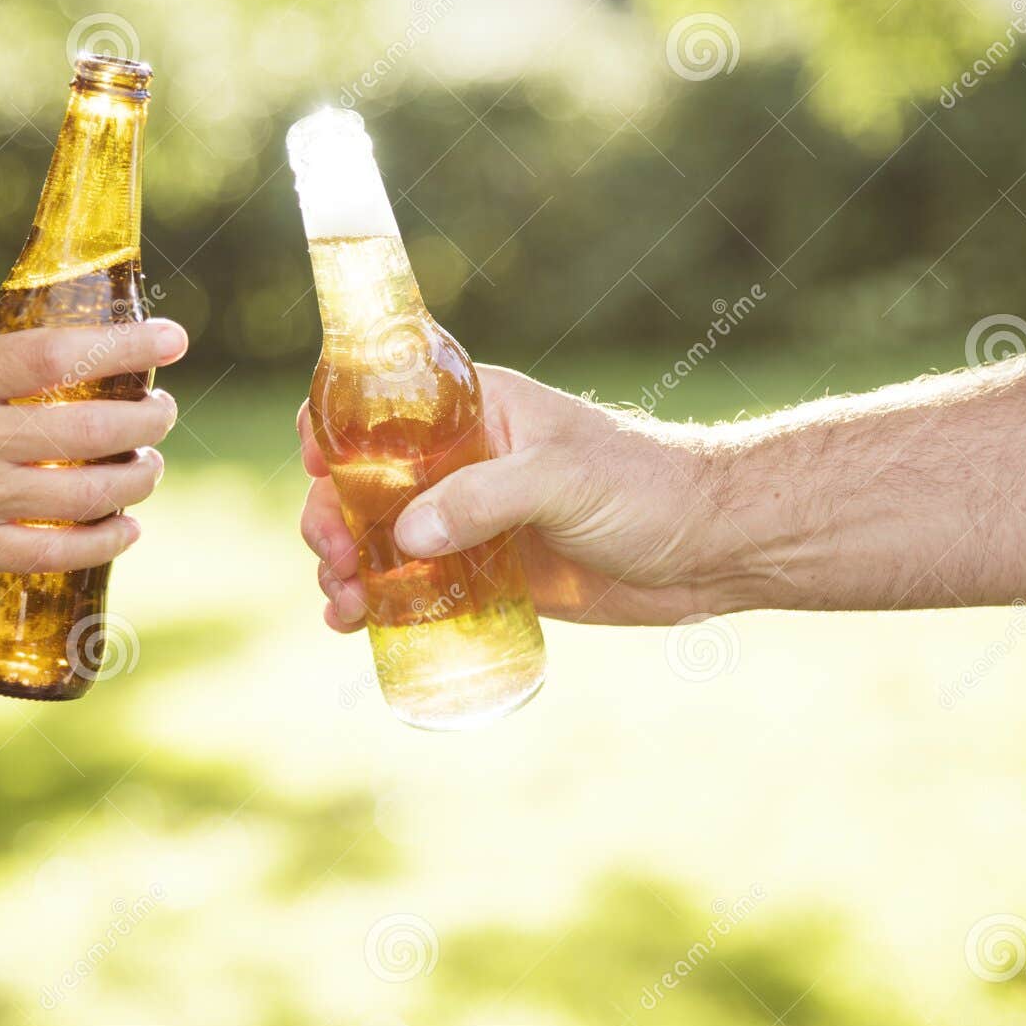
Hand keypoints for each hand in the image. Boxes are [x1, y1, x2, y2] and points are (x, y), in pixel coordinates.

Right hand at [0, 319, 187, 601]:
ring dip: (136, 479)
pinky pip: (55, 552)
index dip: (129, 347)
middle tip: (164, 412)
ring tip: (148, 468)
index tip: (175, 340)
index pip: (61, 352)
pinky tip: (125, 529)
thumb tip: (29, 371)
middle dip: (147, 419)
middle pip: (90, 425)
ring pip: (86, 491)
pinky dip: (103, 540)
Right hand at [298, 363, 738, 627]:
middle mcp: (460, 463)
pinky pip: (414, 586)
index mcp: (473, 412)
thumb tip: (405, 537)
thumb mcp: (562, 477)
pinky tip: (354, 624)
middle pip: (365, 482)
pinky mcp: (484, 575)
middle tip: (335, 554)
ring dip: (345, 565)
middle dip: (332, 516)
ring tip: (341, 600)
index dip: (335, 425)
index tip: (314, 464)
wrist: (710, 550)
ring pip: (380, 539)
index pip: (384, 402)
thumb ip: (485, 498)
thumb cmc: (646, 487)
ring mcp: (468, 522)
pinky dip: (376, 603)